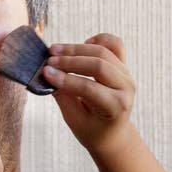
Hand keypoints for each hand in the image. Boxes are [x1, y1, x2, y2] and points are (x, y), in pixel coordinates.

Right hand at [42, 33, 135, 155]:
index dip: (66, 79)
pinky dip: (99, 40)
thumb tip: (47, 73)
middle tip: (48, 60)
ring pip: (103, 51)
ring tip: (54, 50)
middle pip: (98, 65)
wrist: (112, 132)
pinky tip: (83, 44)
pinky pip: (114, 44)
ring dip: (76, 49)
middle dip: (70, 61)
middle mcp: (125, 88)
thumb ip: (62, 95)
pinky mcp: (123, 64)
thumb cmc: (91, 128)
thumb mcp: (74, 118)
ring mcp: (126, 74)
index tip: (45, 73)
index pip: (89, 88)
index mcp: (116, 106)